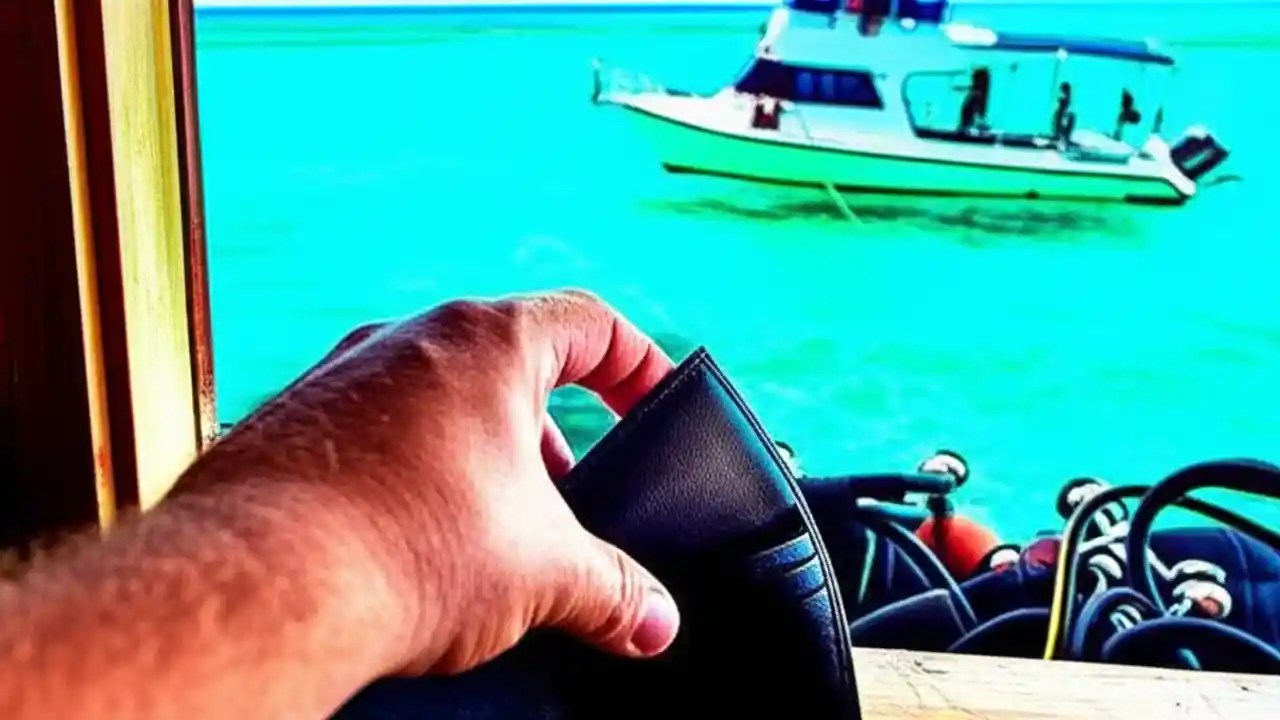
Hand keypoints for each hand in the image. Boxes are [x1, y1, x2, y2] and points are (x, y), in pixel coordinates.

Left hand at [184, 289, 681, 677]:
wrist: (258, 588)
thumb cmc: (405, 548)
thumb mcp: (542, 573)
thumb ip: (613, 591)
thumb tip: (651, 622)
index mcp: (484, 343)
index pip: (590, 322)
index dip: (638, 365)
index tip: (652, 408)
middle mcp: (405, 340)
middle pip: (508, 361)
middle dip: (550, 428)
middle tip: (568, 489)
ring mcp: (337, 377)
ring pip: (433, 393)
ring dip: (476, 449)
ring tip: (489, 519)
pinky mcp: (287, 424)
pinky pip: (369, 429)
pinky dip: (406, 468)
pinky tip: (410, 531)